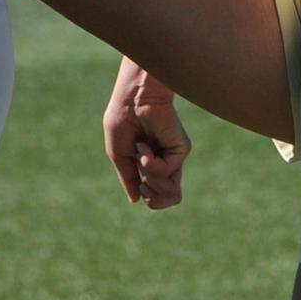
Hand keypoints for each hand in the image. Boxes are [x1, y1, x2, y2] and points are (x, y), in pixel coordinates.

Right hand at [103, 66, 191, 208]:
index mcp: (154, 164)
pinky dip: (150, 163)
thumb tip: (135, 201)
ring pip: (172, 192)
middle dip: (153, 198)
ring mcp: (175, 157)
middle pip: (170, 198)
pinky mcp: (181, 149)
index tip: (138, 182)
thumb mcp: (119, 155)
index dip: (148, 198)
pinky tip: (143, 147)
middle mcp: (167, 162)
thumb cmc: (123, 120)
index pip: (160, 195)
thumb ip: (129, 178)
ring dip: (151, 182)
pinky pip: (166, 172)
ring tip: (140, 159)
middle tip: (142, 181)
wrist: (132, 98)